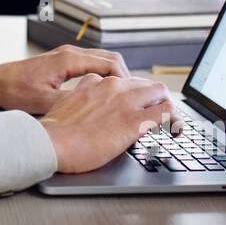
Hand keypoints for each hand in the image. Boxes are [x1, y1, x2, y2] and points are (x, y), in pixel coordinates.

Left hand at [0, 44, 131, 114]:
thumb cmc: (14, 90)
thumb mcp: (45, 102)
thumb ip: (72, 103)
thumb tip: (96, 111)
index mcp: (69, 60)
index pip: (110, 63)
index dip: (126, 80)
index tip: (134, 94)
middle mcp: (70, 53)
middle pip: (110, 58)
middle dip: (126, 76)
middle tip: (134, 95)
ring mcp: (66, 55)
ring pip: (102, 59)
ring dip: (114, 74)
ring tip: (123, 95)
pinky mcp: (62, 61)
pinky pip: (91, 63)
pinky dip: (103, 74)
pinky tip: (103, 91)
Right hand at [40, 75, 182, 173]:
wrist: (50, 142)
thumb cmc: (54, 132)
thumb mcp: (65, 104)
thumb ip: (79, 99)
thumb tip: (85, 105)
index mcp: (95, 82)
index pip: (124, 81)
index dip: (134, 94)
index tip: (136, 105)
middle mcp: (112, 86)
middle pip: (145, 83)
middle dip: (154, 97)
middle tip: (158, 112)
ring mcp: (125, 102)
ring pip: (159, 91)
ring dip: (166, 104)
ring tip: (171, 121)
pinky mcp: (135, 120)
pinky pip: (165, 112)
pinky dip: (175, 119)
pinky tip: (175, 129)